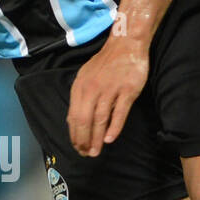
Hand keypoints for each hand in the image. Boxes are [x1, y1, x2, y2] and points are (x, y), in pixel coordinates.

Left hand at [67, 37, 148, 156]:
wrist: (125, 46)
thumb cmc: (106, 63)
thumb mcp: (86, 77)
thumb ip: (81, 96)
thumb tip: (76, 119)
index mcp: (80, 87)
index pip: (73, 115)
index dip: (74, 133)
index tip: (76, 146)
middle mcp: (91, 89)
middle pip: (84, 120)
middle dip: (83, 139)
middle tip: (86, 154)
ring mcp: (109, 90)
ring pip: (100, 119)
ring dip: (96, 138)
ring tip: (95, 151)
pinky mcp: (127, 91)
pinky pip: (118, 112)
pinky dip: (114, 127)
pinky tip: (109, 139)